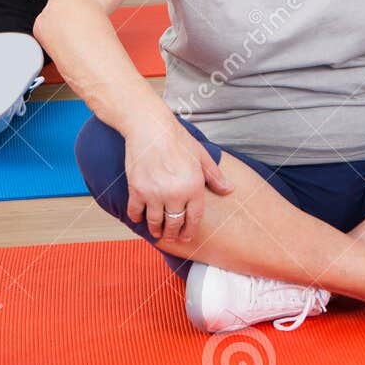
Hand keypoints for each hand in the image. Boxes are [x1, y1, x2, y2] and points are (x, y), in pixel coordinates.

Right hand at [124, 121, 233, 243]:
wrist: (149, 126)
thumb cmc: (176, 138)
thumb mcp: (201, 155)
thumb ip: (215, 176)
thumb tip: (229, 190)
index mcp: (194, 186)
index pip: (194, 218)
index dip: (189, 231)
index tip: (186, 237)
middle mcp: (175, 194)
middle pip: (174, 224)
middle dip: (173, 234)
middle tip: (171, 236)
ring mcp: (154, 193)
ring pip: (155, 222)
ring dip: (156, 230)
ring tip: (156, 231)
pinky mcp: (137, 189)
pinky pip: (136, 212)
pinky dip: (137, 218)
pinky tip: (139, 218)